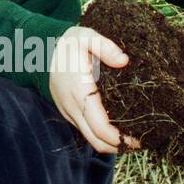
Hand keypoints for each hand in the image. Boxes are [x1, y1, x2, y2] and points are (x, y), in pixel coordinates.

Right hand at [48, 25, 141, 154]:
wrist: (42, 49)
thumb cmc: (67, 44)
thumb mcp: (85, 37)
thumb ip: (105, 47)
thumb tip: (124, 61)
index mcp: (79, 92)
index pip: (100, 128)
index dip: (120, 138)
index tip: (140, 138)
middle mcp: (72, 108)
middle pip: (97, 141)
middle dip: (119, 146)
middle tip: (142, 142)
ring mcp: (69, 112)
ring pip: (91, 139)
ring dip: (111, 143)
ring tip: (132, 137)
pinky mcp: (68, 113)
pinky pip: (86, 131)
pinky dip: (102, 135)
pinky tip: (117, 128)